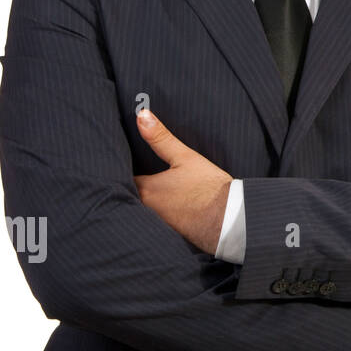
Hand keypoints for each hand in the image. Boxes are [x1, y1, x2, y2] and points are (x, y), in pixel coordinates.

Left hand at [134, 109, 232, 253]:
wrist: (230, 220)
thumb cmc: (208, 187)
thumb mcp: (186, 157)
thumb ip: (160, 137)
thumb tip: (142, 115)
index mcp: (146, 189)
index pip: (121, 178)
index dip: (120, 170)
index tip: (120, 162)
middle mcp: (145, 210)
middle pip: (128, 196)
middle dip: (128, 187)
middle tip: (128, 176)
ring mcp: (156, 225)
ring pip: (140, 210)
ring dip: (140, 203)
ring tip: (149, 193)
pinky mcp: (169, 234)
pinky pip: (153, 223)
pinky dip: (154, 216)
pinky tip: (165, 209)